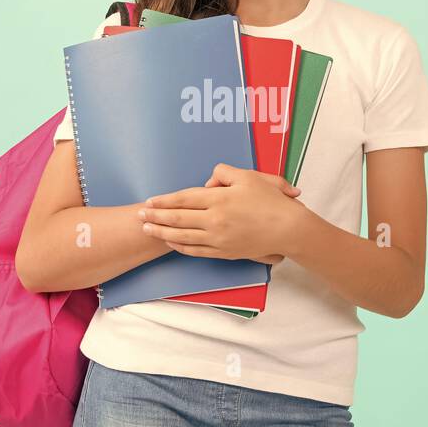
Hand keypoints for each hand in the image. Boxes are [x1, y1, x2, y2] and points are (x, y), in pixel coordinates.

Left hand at [138, 163, 306, 262]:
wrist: (288, 229)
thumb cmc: (270, 201)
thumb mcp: (248, 176)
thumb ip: (223, 173)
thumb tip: (207, 183)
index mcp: (219, 200)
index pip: (183, 199)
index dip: (164, 201)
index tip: (150, 202)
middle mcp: (215, 221)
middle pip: (178, 220)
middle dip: (156, 218)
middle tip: (139, 216)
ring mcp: (218, 239)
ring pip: (183, 238)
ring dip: (162, 234)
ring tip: (148, 230)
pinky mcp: (224, 252)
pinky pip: (196, 251)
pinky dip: (181, 247)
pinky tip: (172, 243)